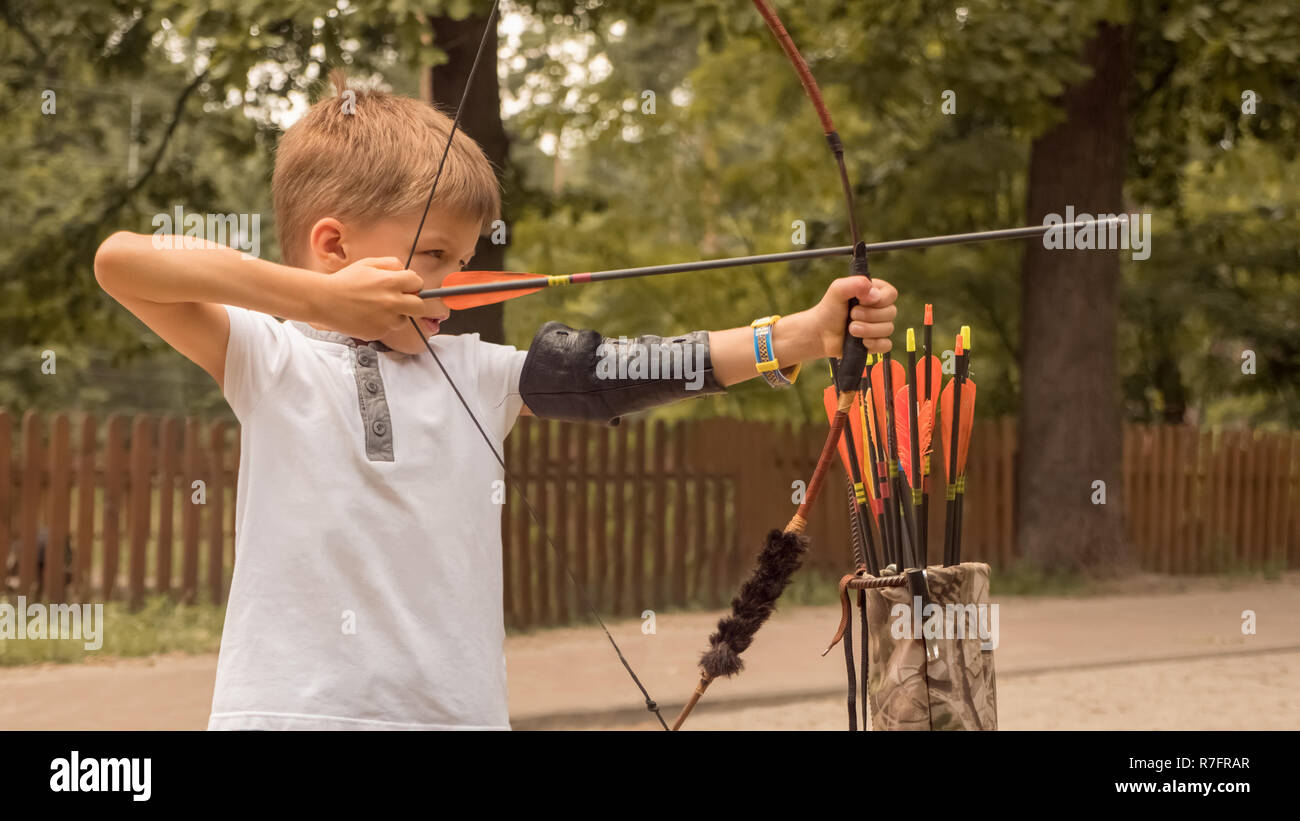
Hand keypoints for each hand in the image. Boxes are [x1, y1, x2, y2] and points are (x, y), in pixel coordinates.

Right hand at [308, 257, 433, 339]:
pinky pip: (388, 328)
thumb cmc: (345, 281)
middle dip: (414, 302)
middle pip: (420, 307)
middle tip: (403, 300)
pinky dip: (382, 323)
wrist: (324, 300)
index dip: (412, 283)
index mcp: (391, 282)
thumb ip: (391, 264)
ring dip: (396, 314)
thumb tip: (406, 272)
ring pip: (404, 319)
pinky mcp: (378, 332)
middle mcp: (392, 302)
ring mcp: (386, 320)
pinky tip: (367, 315)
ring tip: (376, 307)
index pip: (418, 283)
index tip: (406, 285)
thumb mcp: (368, 263)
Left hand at [809, 276, 897, 358]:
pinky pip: (886, 345)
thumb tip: (875, 294)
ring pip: (888, 329)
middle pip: (891, 312)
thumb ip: (855, 284)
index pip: (891, 294)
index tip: (861, 301)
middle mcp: (880, 309)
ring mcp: (879, 327)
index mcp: (875, 293)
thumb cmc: (829, 309)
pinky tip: (861, 341)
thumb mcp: (838, 290)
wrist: (820, 333)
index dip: (879, 299)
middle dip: (869, 315)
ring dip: (867, 330)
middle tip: (851, 315)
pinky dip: (874, 344)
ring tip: (851, 329)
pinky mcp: (876, 343)